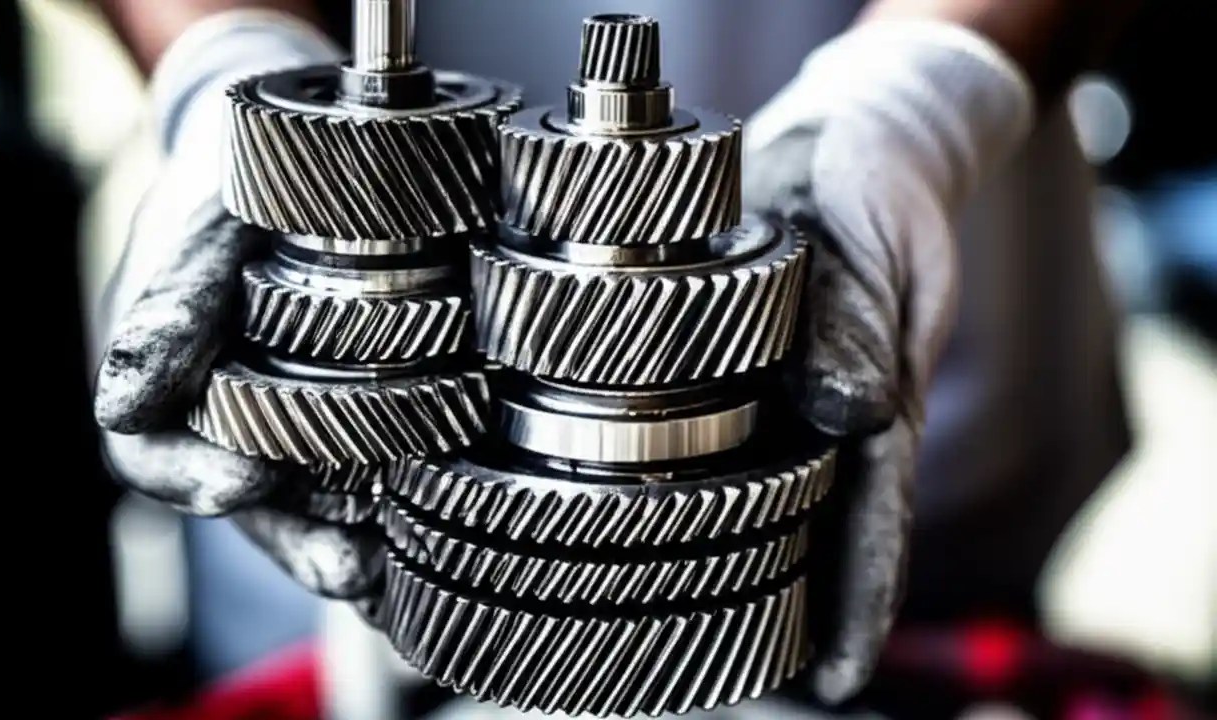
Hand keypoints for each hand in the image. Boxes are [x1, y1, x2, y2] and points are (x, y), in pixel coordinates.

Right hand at [92, 11, 375, 598]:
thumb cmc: (235, 185)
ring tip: (396, 579)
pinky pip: (362, 485)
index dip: (192, 476)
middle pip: (245, 504)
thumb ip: (176, 299)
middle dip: (293, 541)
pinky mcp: (347, 426)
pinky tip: (436, 553)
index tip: (242, 481)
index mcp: (162, 375)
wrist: (292, 160)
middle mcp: (218, 415)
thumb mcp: (206, 218)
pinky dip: (393, 525)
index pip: (153, 451)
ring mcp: (282, 427)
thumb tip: (130, 393)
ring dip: (349, 548)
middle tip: (345, 567)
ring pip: (306, 507)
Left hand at [743, 21, 1032, 702]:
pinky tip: (703, 537)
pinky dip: (739, 502)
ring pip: (793, 500)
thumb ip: (852, 323)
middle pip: (833, 527)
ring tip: (725, 645)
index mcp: (873, 390)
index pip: (872, 515)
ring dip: (772, 571)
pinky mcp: (776, 376)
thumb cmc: (865, 189)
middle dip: (811, 608)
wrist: (848, 144)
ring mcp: (809, 398)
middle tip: (764, 682)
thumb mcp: (863, 239)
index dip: (858, 593)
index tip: (835, 668)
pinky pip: (763, 452)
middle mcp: (840, 409)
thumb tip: (843, 413)